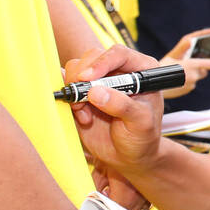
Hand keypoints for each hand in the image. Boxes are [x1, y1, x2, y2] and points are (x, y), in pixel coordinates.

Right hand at [65, 45, 165, 175]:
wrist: (128, 156)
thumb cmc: (142, 137)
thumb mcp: (140, 123)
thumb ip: (122, 106)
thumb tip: (95, 92)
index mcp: (140, 69)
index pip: (119, 53)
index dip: (102, 62)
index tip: (88, 78)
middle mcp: (118, 70)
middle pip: (92, 57)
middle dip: (83, 79)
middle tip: (83, 102)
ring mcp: (98, 81)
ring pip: (76, 70)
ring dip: (76, 92)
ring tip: (86, 115)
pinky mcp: (82, 93)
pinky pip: (67, 86)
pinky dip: (68, 100)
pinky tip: (83, 118)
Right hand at [161, 28, 209, 98]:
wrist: (152, 85)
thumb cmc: (160, 68)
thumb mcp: (171, 55)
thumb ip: (183, 47)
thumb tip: (191, 41)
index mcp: (192, 65)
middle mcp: (194, 76)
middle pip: (203, 69)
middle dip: (198, 66)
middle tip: (184, 64)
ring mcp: (191, 84)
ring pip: (197, 75)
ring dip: (191, 73)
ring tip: (177, 72)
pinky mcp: (188, 89)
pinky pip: (191, 82)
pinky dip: (186, 79)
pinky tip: (177, 79)